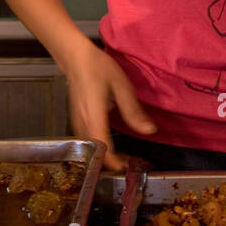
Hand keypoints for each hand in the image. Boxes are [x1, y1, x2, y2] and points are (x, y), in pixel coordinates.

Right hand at [64, 42, 155, 171]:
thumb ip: (134, 111)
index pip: (102, 148)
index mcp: (93, 115)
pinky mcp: (76, 121)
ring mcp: (76, 123)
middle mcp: (82, 123)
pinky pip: (87, 142)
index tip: (130, 166)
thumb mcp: (122, 86)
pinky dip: (99, 149)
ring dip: (106, 157)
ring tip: (125, 158)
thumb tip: (149, 130)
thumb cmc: (98, 68)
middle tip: (132, 163)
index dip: (115, 162)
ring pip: (89, 150)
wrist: (76, 58)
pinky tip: (112, 147)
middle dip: (113, 163)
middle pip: (94, 154)